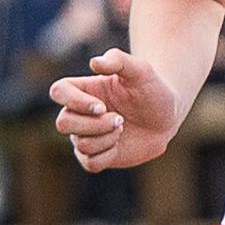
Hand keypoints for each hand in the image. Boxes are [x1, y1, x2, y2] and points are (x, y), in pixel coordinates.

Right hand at [49, 48, 179, 171]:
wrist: (166, 117)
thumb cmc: (151, 89)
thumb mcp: (140, 70)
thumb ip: (118, 61)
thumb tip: (94, 62)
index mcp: (83, 89)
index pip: (58, 92)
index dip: (75, 102)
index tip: (101, 106)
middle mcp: (79, 113)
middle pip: (63, 123)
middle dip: (95, 125)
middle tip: (120, 120)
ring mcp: (86, 135)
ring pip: (81, 145)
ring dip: (106, 138)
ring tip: (122, 127)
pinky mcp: (96, 156)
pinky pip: (90, 163)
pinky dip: (108, 155)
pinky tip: (119, 144)